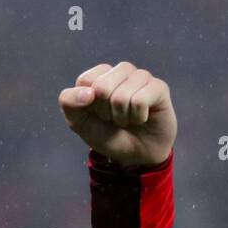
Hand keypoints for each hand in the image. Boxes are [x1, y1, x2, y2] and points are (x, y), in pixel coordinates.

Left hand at [59, 62, 175, 166]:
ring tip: (127, 119)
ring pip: (121, 95)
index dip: (86, 104)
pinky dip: (137, 117)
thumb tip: (87, 92)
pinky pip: (140, 100)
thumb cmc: (107, 135)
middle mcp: (120, 72)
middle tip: (113, 118)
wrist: (134, 154)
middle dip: (104, 111)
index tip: (95, 113)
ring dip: (121, 116)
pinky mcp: (159, 87)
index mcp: (99, 76)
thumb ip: (69, 103)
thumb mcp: (80, 123)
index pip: (85, 80)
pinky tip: (141, 118)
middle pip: (102, 86)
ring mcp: (140, 77)